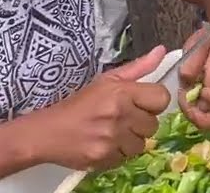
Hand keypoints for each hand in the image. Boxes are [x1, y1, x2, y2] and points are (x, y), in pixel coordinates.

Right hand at [27, 46, 171, 170]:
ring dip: (131, 140)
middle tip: (123, 120)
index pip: (162, 98)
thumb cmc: (79, 104)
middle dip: (140, 123)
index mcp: (121, 92)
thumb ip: (139, 67)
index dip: (154, 102)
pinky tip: (105, 144)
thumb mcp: (107, 80)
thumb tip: (162, 51)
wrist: (47, 132)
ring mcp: (112, 138)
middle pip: (153, 124)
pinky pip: (126, 158)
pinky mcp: (104, 157)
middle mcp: (119, 114)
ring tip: (113, 133)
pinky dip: (118, 153)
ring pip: (142, 144)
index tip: (141, 104)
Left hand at [177, 27, 209, 130]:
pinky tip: (185, 100)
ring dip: (195, 118)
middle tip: (188, 106)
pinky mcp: (207, 102)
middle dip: (203, 119)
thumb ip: (192, 64)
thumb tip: (187, 81)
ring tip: (185, 101)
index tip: (201, 88)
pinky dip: (192, 114)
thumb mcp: (199, 46)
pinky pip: (203, 116)